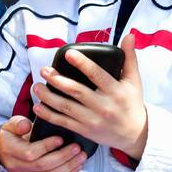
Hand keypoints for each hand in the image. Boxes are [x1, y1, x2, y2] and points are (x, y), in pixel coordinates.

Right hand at [0, 115, 87, 171]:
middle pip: (42, 166)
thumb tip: (26, 126)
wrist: (4, 153)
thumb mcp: (11, 125)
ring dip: (68, 167)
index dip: (47, 146)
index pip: (30, 152)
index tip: (61, 139)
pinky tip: (77, 167)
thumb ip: (18, 123)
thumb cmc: (12, 136)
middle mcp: (15, 167)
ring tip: (81, 157)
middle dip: (63, 157)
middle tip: (77, 148)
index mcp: (10, 150)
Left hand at [32, 34, 148, 158]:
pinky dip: (49, 115)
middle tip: (44, 70)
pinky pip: (64, 122)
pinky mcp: (85, 130)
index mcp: (115, 91)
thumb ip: (129, 58)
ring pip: (66, 107)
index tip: (69, 54)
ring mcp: (93, 120)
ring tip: (36, 86)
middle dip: (58, 80)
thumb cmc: (132, 104)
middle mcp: (103, 106)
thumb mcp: (134, 81)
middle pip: (76, 91)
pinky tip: (38, 107)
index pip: (97, 75)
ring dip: (49, 97)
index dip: (82, 64)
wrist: (135, 135)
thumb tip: (129, 36)